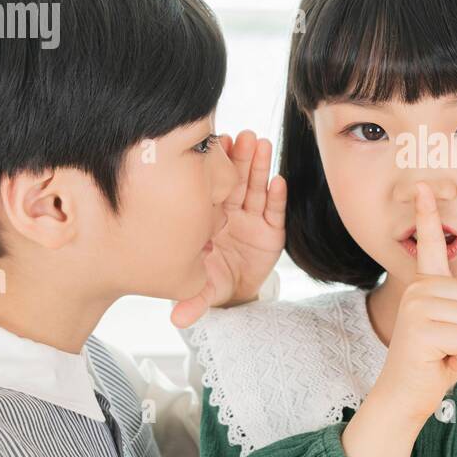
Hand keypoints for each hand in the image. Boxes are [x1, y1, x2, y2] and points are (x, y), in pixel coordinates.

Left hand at [170, 130, 286, 328]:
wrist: (233, 290)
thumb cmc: (210, 280)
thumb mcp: (200, 289)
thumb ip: (191, 300)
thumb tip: (176, 320)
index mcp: (208, 219)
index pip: (212, 190)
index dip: (215, 170)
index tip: (216, 148)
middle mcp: (230, 214)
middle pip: (236, 182)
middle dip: (240, 159)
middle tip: (243, 136)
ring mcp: (252, 220)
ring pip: (256, 189)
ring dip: (260, 167)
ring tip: (263, 144)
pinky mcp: (272, 231)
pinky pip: (275, 211)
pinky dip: (277, 197)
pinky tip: (280, 180)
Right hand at [373, 182, 456, 423]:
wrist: (406, 395)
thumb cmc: (435, 362)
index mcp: (427, 285)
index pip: (432, 245)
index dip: (428, 215)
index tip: (424, 186)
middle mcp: (420, 288)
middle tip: (448, 346)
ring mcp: (417, 304)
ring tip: (443, 354)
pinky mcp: (420, 326)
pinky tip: (440, 362)